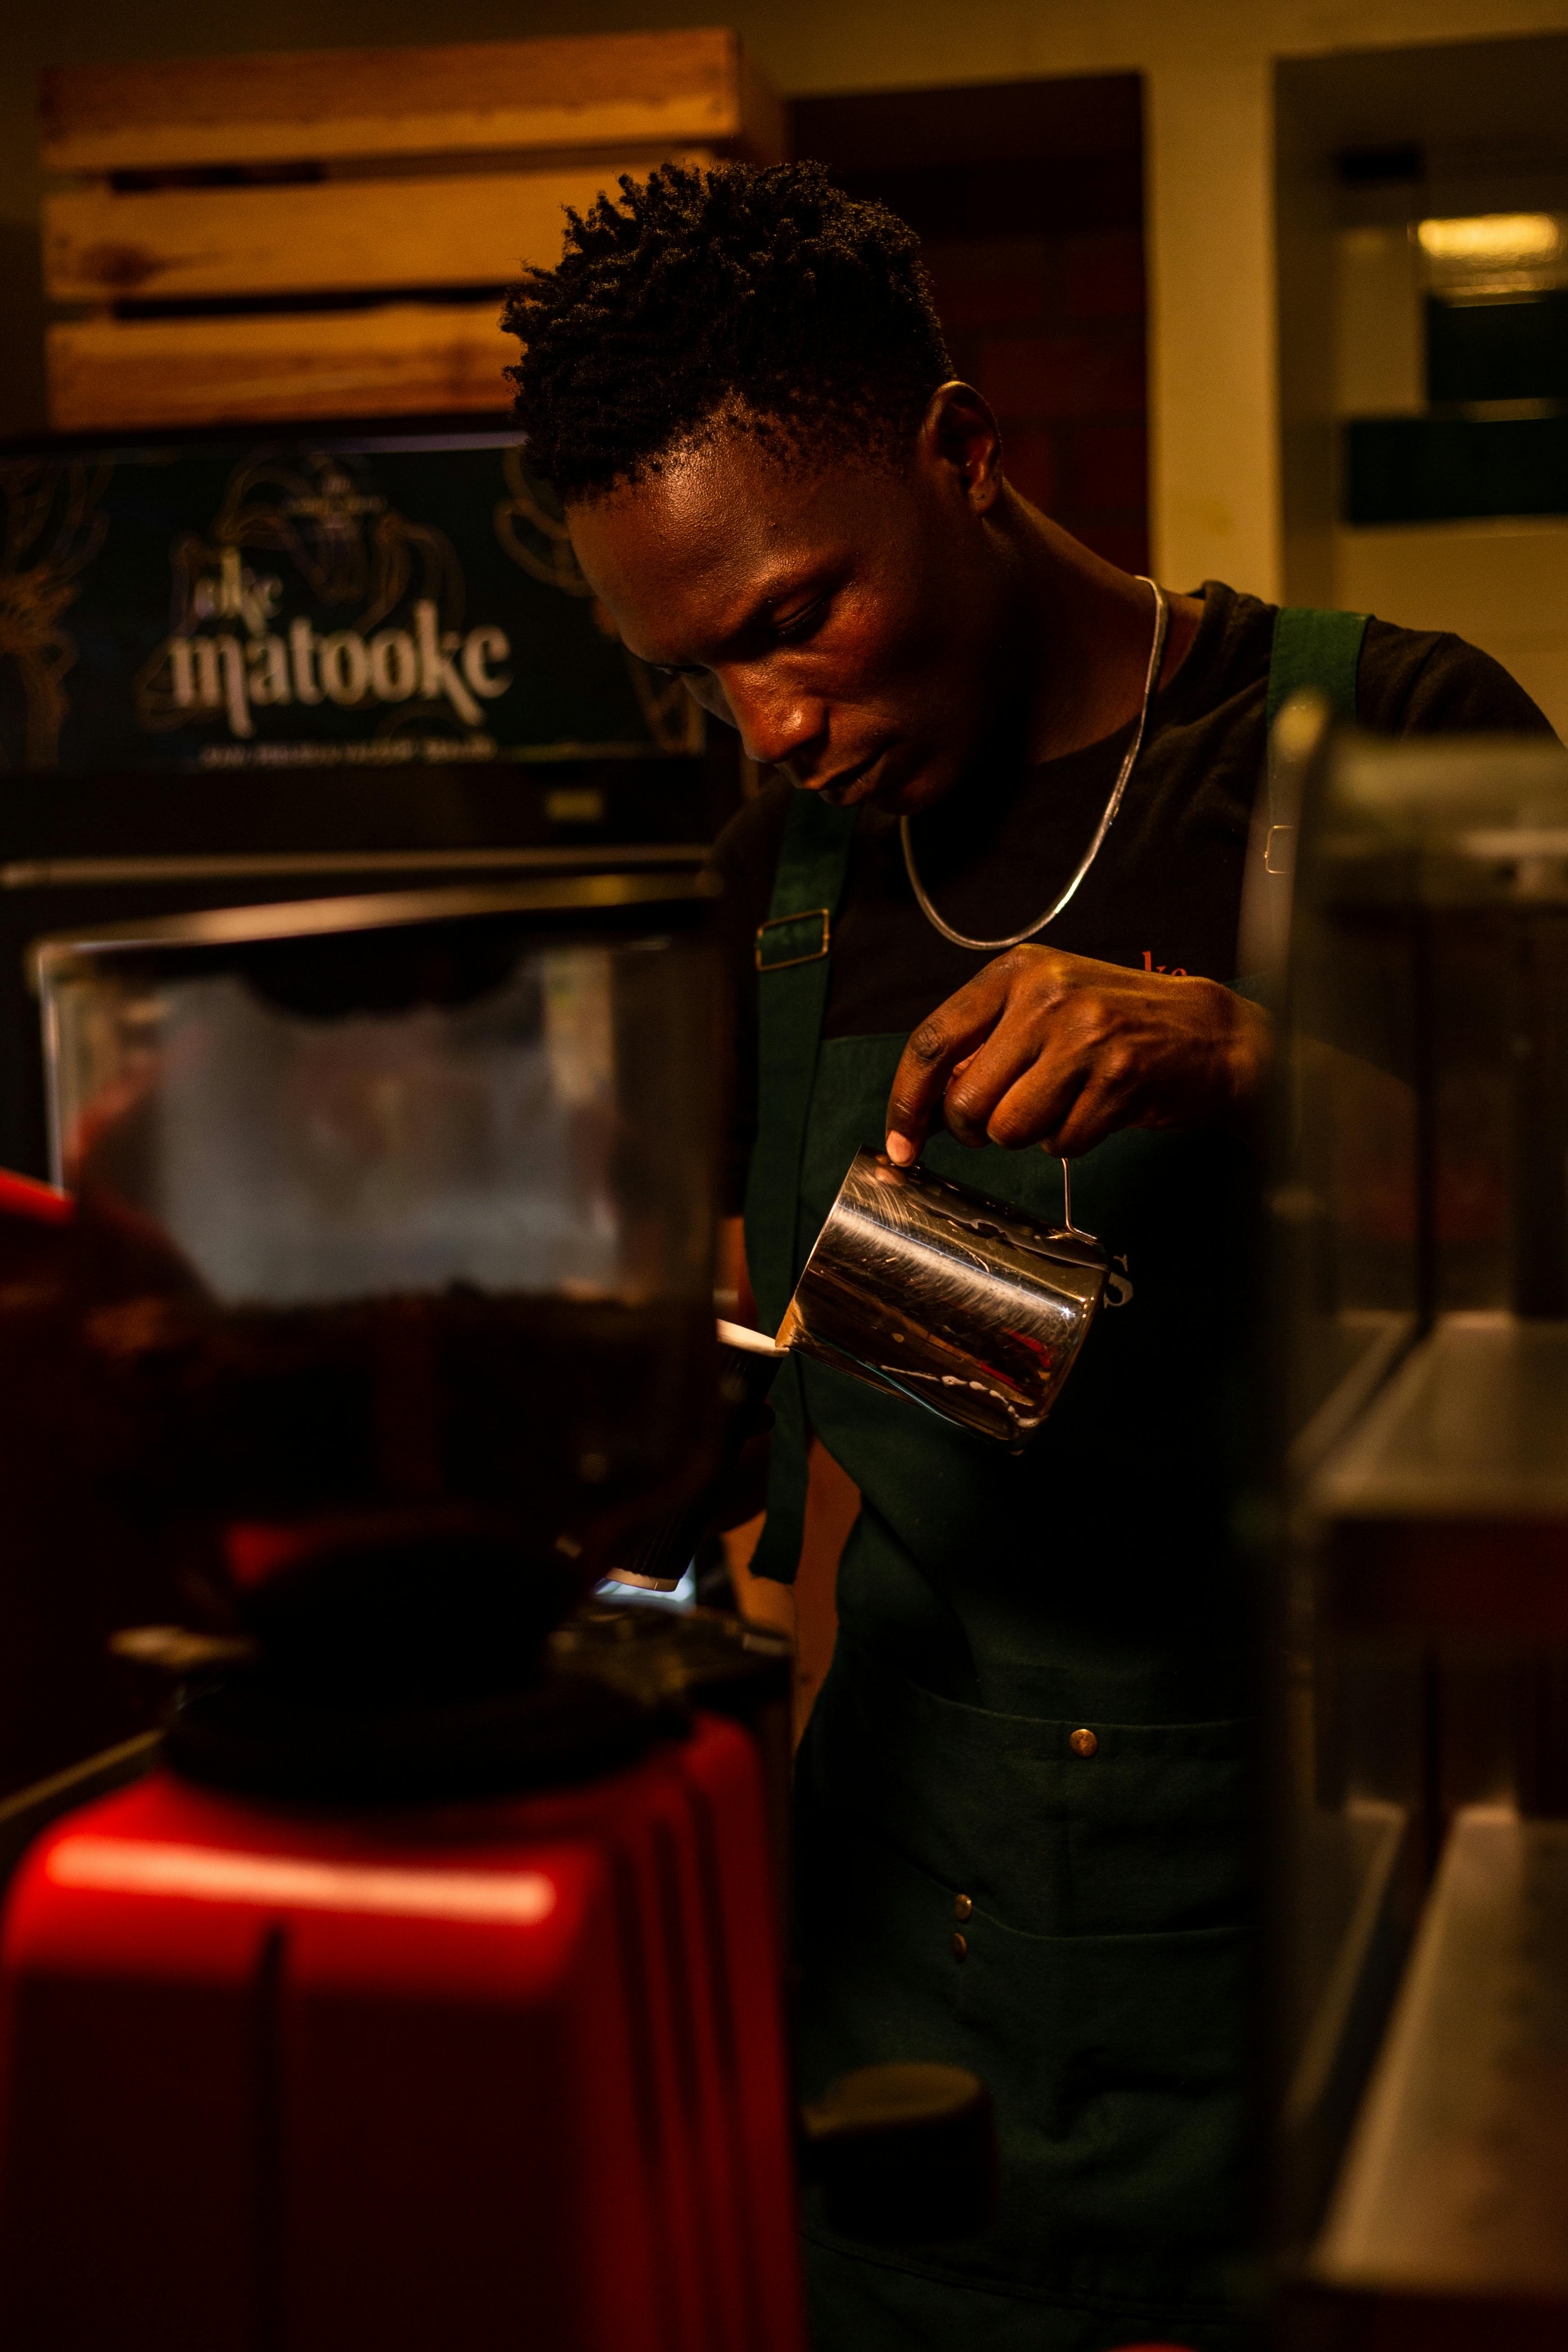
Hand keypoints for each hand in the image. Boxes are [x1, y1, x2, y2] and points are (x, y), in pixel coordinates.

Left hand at [884, 946, 1269, 1162]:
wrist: (1207, 1032)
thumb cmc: (1113, 1024)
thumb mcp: (1042, 1008)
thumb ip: (983, 1046)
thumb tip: (922, 1108)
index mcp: (1015, 973)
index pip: (931, 1042)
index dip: (906, 1101)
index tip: (900, 1144)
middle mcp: (1046, 997)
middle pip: (965, 1100)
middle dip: (975, 1130)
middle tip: (1003, 1122)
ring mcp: (1084, 1037)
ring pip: (1009, 1129)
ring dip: (1027, 1136)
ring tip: (1061, 1105)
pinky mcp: (1118, 1079)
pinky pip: (1060, 1144)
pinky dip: (1070, 1141)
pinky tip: (1096, 1108)